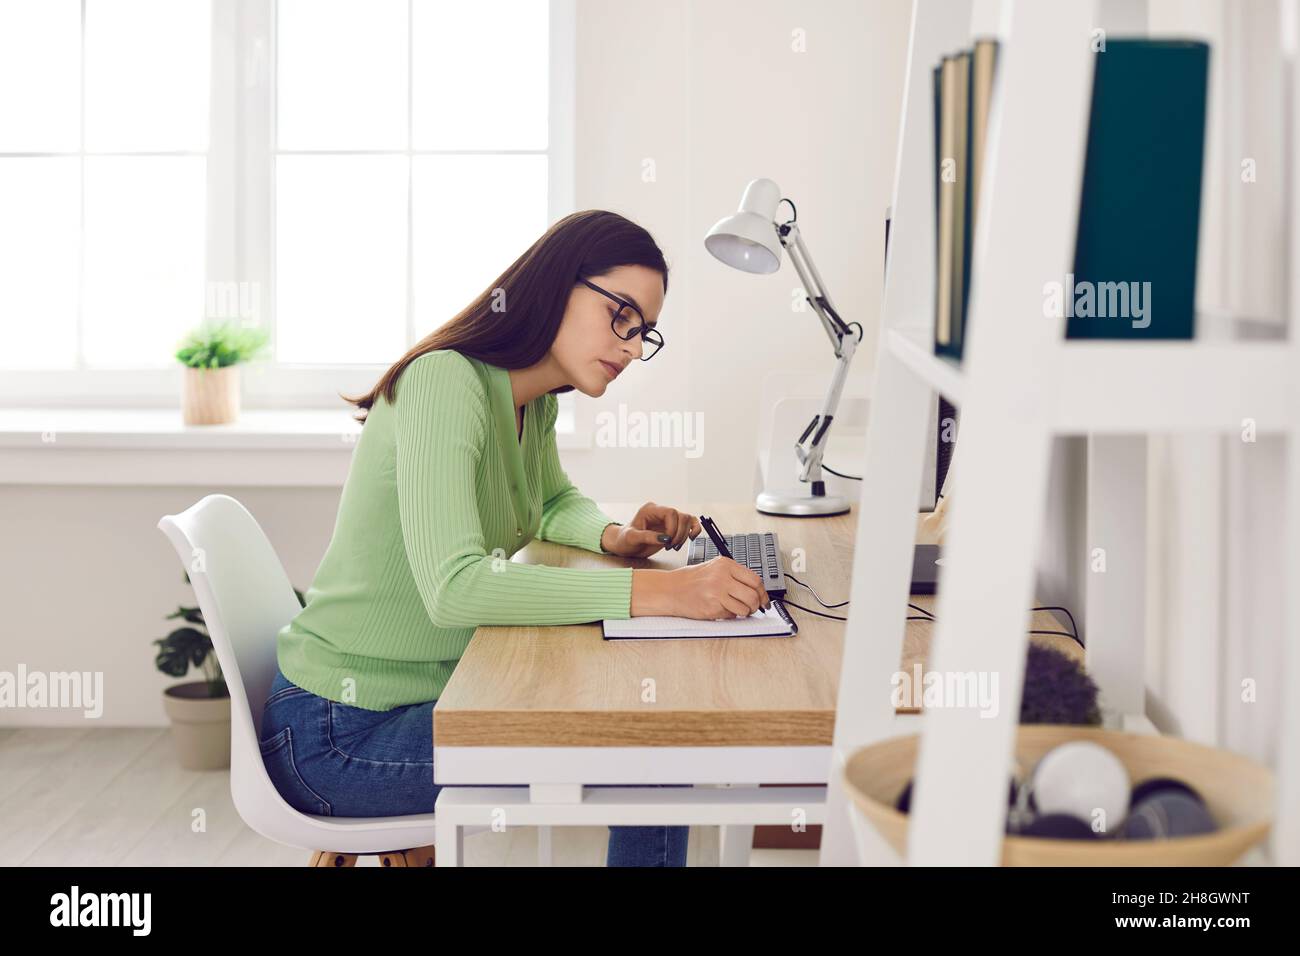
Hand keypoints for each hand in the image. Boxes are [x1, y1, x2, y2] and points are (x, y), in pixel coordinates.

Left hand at [602, 502, 702, 557]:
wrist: (624, 545)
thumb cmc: (624, 540)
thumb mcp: (632, 538)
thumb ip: (647, 537)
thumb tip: (664, 538)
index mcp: (650, 510)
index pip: (670, 512)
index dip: (673, 527)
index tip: (666, 541)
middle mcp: (661, 512)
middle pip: (681, 516)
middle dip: (679, 534)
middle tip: (669, 546)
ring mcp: (668, 519)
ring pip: (687, 520)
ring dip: (684, 535)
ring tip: (673, 546)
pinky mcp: (673, 527)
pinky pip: (690, 524)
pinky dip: (693, 530)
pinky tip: (690, 538)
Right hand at [632, 557, 769, 619]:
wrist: (670, 589)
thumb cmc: (691, 580)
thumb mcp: (714, 569)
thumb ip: (734, 576)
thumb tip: (756, 590)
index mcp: (725, 564)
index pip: (755, 579)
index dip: (762, 592)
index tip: (764, 599)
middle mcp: (722, 577)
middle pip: (753, 595)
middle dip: (756, 605)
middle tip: (753, 608)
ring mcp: (716, 592)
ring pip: (745, 608)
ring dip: (744, 612)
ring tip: (736, 609)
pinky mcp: (711, 607)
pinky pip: (731, 615)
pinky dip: (730, 615)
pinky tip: (721, 610)